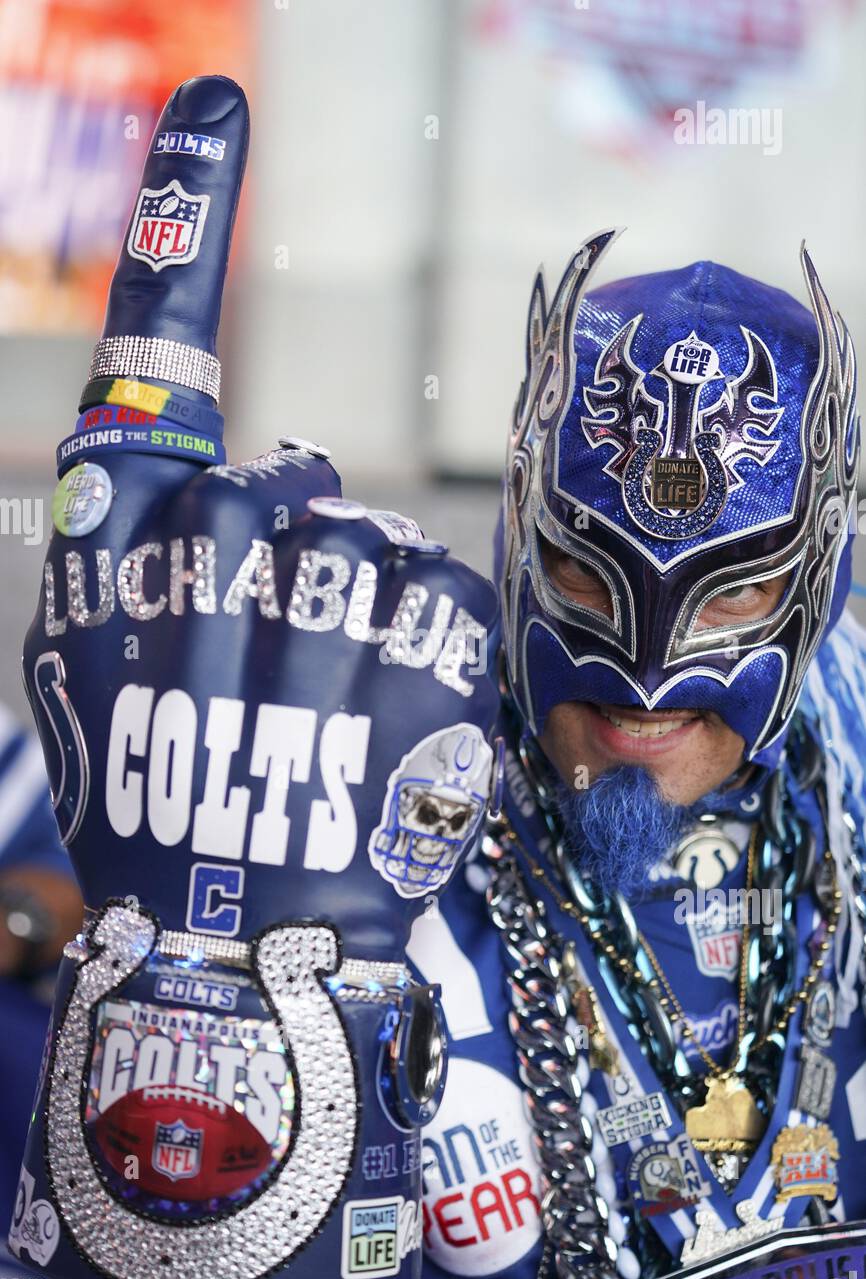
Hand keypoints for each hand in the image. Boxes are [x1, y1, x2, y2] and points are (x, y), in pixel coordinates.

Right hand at [13, 75, 498, 1278]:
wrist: (228, 948)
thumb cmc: (159, 810)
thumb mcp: (105, 677)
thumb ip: (149, 559)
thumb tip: (239, 464)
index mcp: (118, 543)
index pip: (150, 354)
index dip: (181, 221)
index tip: (215, 102)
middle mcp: (209, 548)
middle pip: (295, 483)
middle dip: (294, 576)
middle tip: (270, 682)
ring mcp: (317, 601)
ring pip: (376, 541)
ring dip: (357, 625)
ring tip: (319, 724)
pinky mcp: (415, 658)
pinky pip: (438, 599)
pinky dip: (417, 661)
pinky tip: (378, 733)